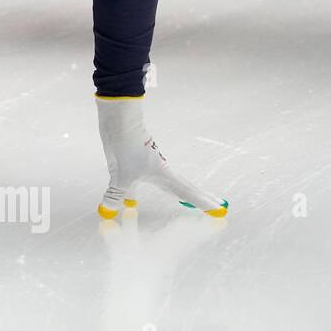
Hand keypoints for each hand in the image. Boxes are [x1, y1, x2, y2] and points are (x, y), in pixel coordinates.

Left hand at [94, 96, 227, 217]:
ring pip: (171, 182)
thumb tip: (109, 209)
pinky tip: (150, 190)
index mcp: (163, 174)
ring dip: (183, 192)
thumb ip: (117, 194)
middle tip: (219, 205)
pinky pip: (154, 177)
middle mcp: (162, 169)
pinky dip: (159, 186)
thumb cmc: (125, 146)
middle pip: (186, 187)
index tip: (220, 210)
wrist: (119, 120)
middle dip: (200, 197)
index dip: (203, 203)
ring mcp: (152, 163)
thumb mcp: (120, 175)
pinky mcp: (140, 158)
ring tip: (191, 200)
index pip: (188, 193)